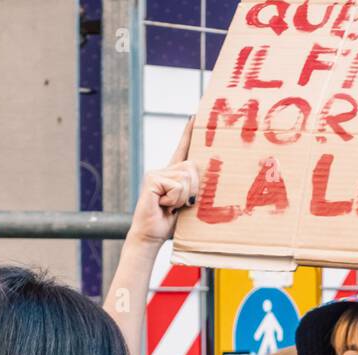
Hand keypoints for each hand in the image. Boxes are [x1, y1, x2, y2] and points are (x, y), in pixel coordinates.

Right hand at [126, 117, 199, 246]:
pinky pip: (177, 186)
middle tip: (180, 205)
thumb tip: (207, 177)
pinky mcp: (152, 179)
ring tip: (170, 206)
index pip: (182, 149)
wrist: (150, 235)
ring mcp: (156, 173)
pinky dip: (174, 200)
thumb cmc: (168, 223)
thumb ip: (194, 188)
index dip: (188, 133)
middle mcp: (163, 170)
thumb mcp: (187, 203)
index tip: (195, 116)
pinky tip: (163, 205)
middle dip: (193, 189)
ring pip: (186, 178)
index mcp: (172, 174)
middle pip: (192, 167)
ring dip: (183, 198)